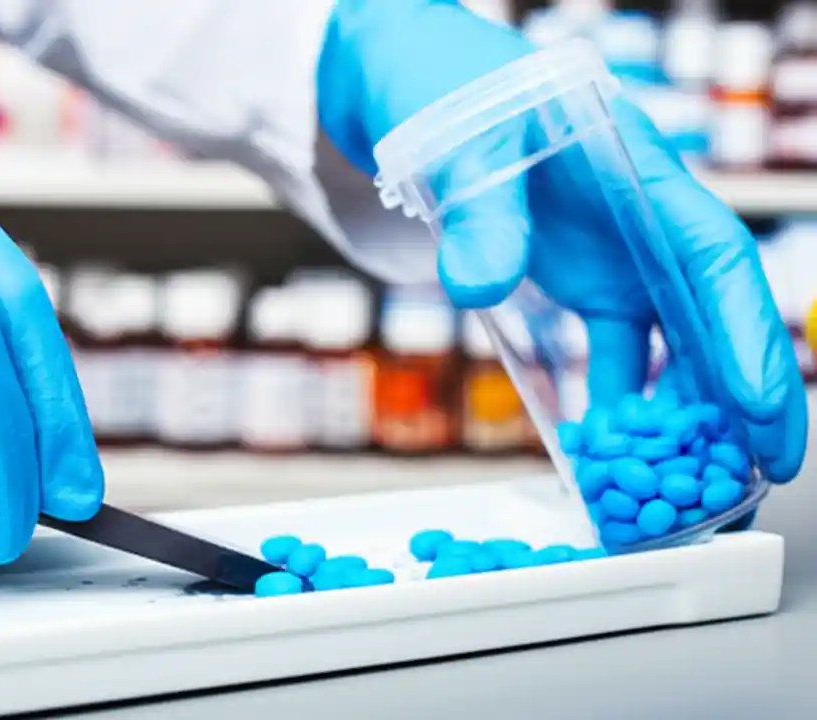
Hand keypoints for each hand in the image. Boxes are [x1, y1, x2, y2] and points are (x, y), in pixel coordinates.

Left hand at [317, 0, 805, 481]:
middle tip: (765, 470)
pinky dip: (614, 403)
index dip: (743, 333)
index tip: (758, 406)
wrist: (409, 91)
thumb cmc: (445, 95)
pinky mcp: (578, 283)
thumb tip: (479, 284)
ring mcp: (613, 257)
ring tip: (691, 486)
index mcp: (636, 176)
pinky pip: (609, 353)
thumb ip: (479, 211)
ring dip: (683, 412)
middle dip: (744, 393)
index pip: (710, 257)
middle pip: (711, 312)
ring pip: (669, 342)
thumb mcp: (461, 144)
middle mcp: (640, 225)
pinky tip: (607, 453)